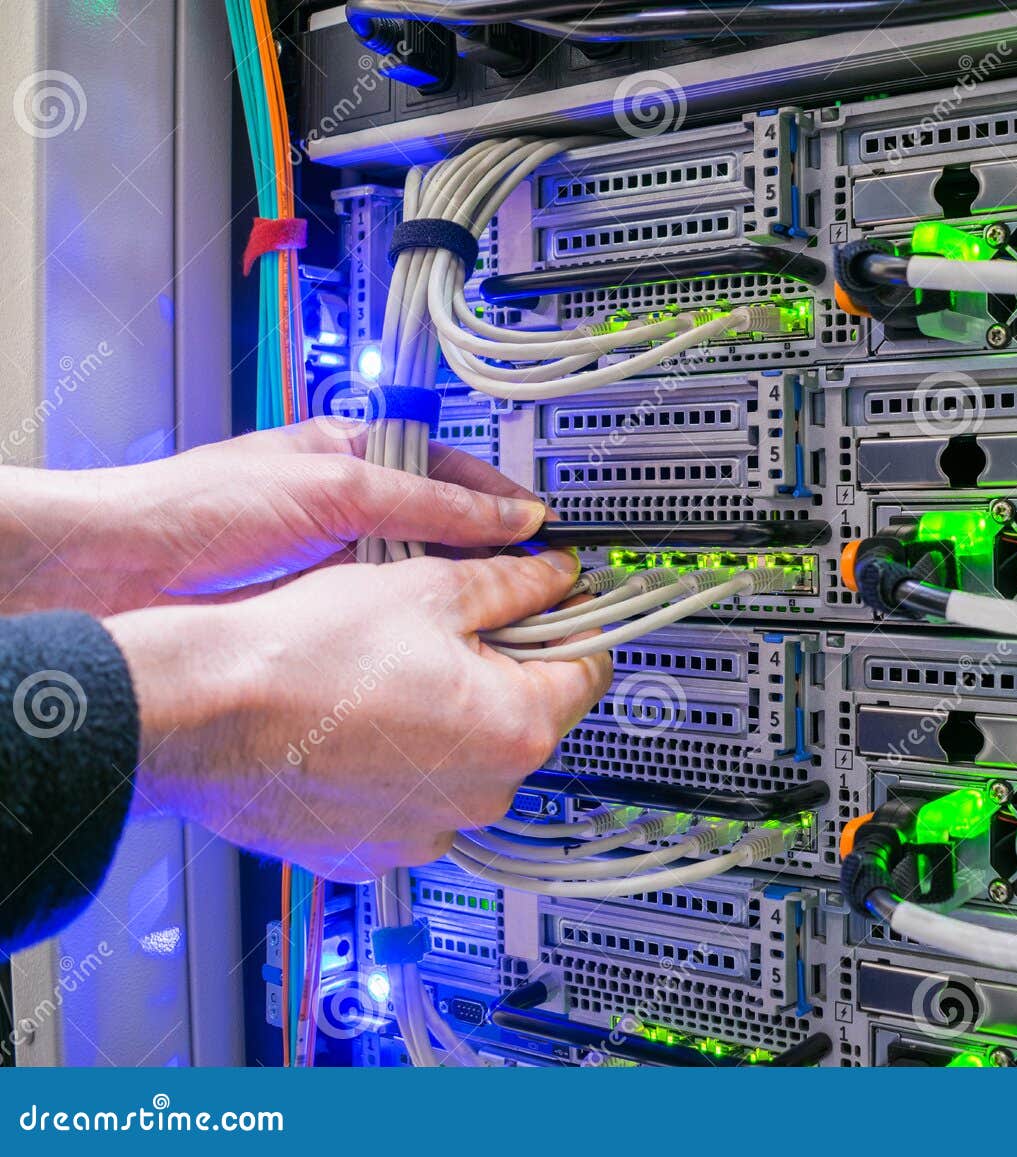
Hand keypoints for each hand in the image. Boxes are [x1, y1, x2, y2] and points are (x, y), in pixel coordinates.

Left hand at [0, 420, 547, 615]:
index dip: (499, 499)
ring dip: (447, 595)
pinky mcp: (310, 608)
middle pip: (438, 526)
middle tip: (531, 583)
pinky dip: (408, 627)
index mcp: (349, 451)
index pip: (448, 469)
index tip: (542, 529)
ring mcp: (327, 559)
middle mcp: (343, 504)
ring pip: (413, 576)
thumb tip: (506, 518)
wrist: (114, 574)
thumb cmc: (199, 509)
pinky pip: (379, 614)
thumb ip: (426, 505)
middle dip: (483, 553)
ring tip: (491, 616)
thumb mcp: (334, 490)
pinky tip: (433, 643)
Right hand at [106, 552, 610, 880]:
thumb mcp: (427, 588)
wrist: (201, 715)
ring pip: (468, 763)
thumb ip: (510, 583)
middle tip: (450, 632)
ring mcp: (429, 831)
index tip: (551, 606)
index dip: (571, 625)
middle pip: (528, 719)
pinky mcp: (376, 850)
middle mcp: (485, 793)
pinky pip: (412, 801)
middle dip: (503, 673)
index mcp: (517, 726)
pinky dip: (398, 766)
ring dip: (448, 723)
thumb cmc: (304, 655)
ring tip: (388, 678)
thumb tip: (552, 574)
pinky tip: (357, 726)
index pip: (589, 670)